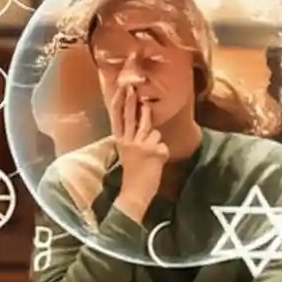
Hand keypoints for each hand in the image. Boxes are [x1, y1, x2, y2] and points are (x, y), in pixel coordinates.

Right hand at [109, 84, 167, 221]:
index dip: (119, 101)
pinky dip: (163, 154)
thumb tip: (143, 122)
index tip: (121, 88)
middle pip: (131, 116)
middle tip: (134, 87)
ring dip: (156, 142)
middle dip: (132, 100)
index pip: (117, 118)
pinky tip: (156, 165)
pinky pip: (164, 145)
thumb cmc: (133, 175)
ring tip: (149, 157)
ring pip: (154, 131)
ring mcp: (141, 145)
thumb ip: (133, 138)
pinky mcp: (154, 151)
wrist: (134, 194)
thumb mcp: (128, 153)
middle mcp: (128, 141)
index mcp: (120, 141)